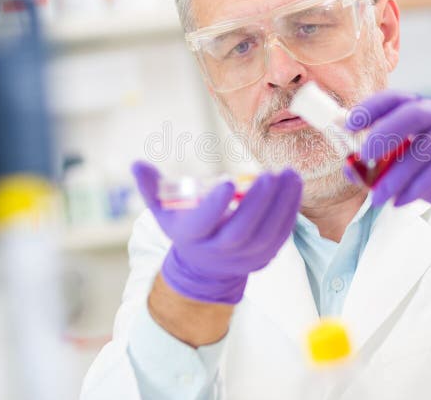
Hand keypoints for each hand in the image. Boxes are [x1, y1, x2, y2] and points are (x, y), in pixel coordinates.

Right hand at [132, 162, 302, 303]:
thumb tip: (136, 164)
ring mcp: (243, 258)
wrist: (205, 267)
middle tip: (269, 174)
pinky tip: (294, 187)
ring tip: (289, 175)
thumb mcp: (163, 211)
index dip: (214, 205)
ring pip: (266, 234)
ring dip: (281, 204)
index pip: (203, 223)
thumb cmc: (185, 228)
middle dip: (256, 203)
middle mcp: (218, 251)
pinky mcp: (264, 258)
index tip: (227, 180)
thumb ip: (152, 187)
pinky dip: (290, 212)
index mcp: (192, 237)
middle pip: (240, 231)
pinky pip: (280, 236)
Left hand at [346, 91, 430, 232]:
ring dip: (395, 175)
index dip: (371, 108)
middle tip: (365, 155)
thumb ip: (381, 167)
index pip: (396, 99)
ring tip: (378, 198)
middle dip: (384, 132)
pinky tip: (402, 201)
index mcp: (424, 111)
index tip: (348, 124)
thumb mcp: (408, 172)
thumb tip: (349, 168)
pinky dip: (416, 187)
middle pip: (412, 113)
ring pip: (423, 148)